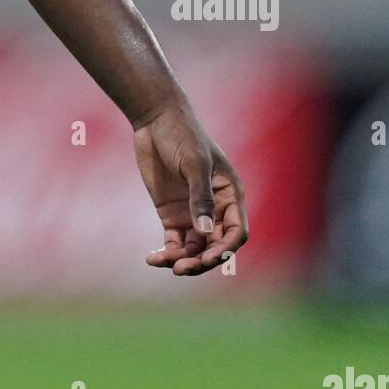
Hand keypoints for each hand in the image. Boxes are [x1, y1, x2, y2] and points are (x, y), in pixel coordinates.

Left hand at [133, 102, 247, 275]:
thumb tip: (205, 232)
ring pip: (193, 249)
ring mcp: (192, 213)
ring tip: (163, 263)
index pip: (235, 232)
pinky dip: (166, 253)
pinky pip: (173, 242)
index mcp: (230, 195)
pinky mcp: (171, 214)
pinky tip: (153, 258)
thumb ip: (200, 197)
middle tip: (181, 268)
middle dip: (201, 261)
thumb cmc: (182, 134)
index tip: (207, 258)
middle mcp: (214, 208)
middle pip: (214, 246)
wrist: (154, 119)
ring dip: (182, 260)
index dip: (225, 249)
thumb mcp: (194, 163)